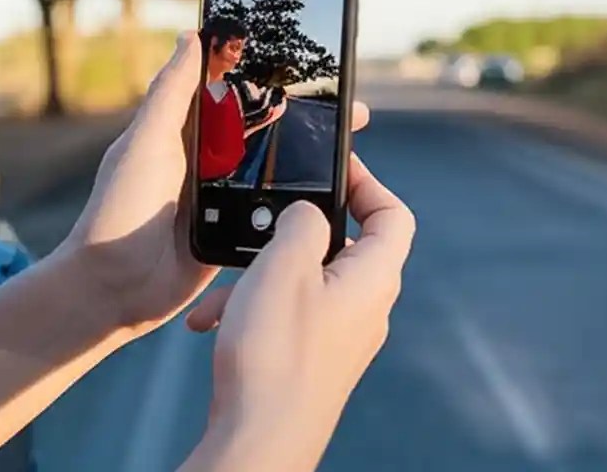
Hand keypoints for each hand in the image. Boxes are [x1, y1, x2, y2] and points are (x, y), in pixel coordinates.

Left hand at [51, 33, 369, 335]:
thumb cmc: (118, 210)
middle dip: (302, 118)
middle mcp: (202, 160)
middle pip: (260, 129)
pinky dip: (294, 202)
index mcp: (180, 131)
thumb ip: (171, 93)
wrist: (113, 288)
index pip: (229, 91)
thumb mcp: (146, 142)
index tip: (307, 64)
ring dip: (305, 158)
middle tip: (350, 111)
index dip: (267, 76)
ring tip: (348, 149)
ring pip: (269, 168)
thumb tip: (191, 36)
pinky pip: (268, 210)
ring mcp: (217, 197)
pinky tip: (329, 196)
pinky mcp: (229, 232)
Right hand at [180, 155, 414, 471]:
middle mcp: (365, 307)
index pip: (394, 216)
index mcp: (373, 279)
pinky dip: (251, 308)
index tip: (333, 167)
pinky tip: (211, 321)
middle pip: (343, 245)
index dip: (369, 184)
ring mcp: (339, 336)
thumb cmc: (275, 356)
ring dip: (260, 275)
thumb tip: (309, 211)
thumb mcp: (284, 267)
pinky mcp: (311, 358)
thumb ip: (302, 222)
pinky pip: (286, 314)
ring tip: (224, 288)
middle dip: (292, 232)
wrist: (258, 438)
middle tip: (261, 223)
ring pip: (304, 281)